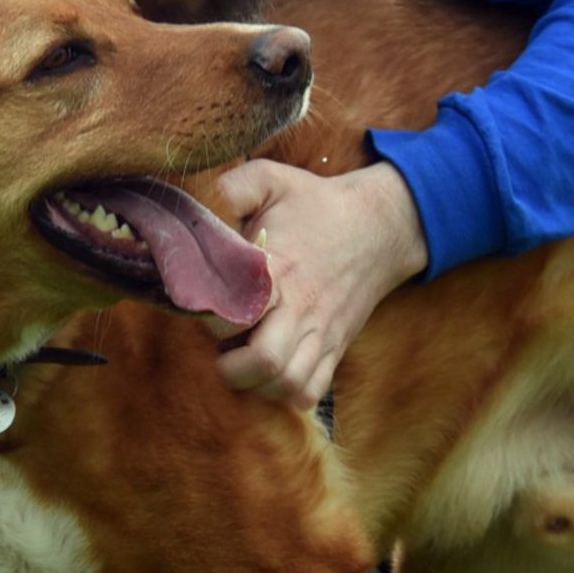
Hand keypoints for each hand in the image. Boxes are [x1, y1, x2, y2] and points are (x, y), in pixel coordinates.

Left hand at [214, 159, 427, 408]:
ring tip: (239, 359)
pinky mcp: (335, 348)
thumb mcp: (271, 179)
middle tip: (217, 343)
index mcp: (279, 268)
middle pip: (263, 361)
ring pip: (285, 384)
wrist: (380, 225)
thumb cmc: (316, 203)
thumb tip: (193, 205)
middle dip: (227, 362)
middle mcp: (301, 308)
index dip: (209, 316)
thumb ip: (229, 189)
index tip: (202, 306)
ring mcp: (321, 333)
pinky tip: (267, 372)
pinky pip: (308, 393)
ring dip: (253, 382)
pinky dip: (283, 393)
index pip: (237, 311)